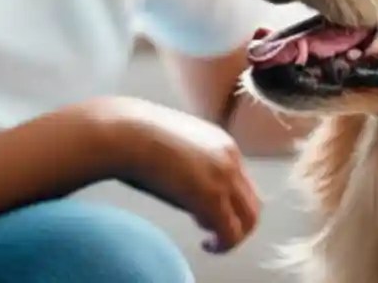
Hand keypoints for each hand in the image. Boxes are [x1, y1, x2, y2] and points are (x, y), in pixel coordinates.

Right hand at [91, 96, 261, 253]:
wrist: (125, 131)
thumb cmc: (137, 136)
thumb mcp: (175, 148)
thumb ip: (191, 167)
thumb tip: (190, 194)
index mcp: (223, 144)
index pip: (242, 182)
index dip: (229, 202)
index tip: (205, 212)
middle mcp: (231, 159)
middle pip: (252, 202)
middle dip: (236, 222)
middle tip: (213, 233)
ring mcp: (224, 177)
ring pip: (249, 220)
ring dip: (234, 236)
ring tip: (211, 243)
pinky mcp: (212, 197)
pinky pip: (231, 233)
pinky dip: (223, 245)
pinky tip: (206, 246)